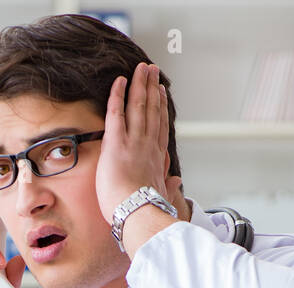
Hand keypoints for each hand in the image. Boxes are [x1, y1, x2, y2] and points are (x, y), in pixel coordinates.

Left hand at [95, 62, 174, 223]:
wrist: (139, 214)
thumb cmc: (148, 211)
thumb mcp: (163, 197)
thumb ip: (169, 186)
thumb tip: (177, 182)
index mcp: (157, 159)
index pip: (160, 127)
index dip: (161, 108)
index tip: (160, 94)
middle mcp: (148, 145)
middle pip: (152, 111)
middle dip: (152, 88)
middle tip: (152, 71)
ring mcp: (134, 142)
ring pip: (139, 106)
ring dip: (140, 85)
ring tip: (142, 68)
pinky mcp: (116, 143)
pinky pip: (116, 113)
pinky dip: (117, 95)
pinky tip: (119, 80)